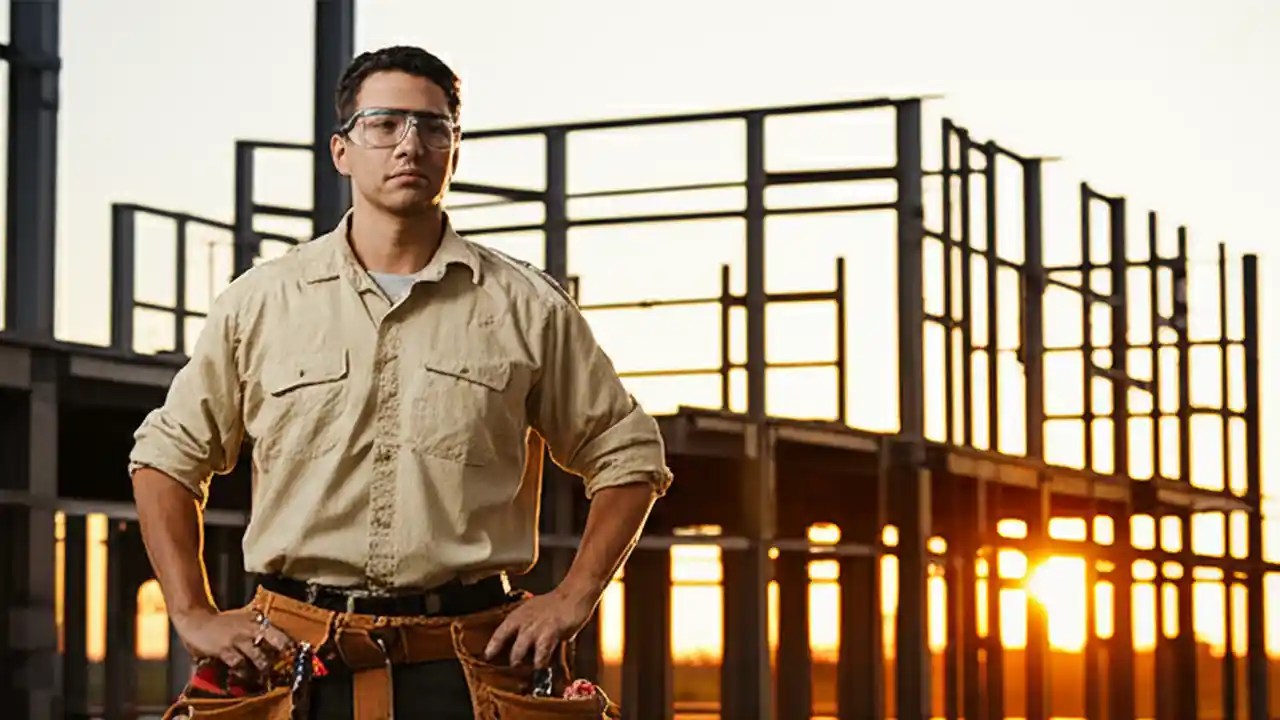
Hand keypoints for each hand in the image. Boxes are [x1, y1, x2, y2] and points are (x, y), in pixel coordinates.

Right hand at [171, 607, 295, 681]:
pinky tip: (246, 675)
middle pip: (275, 638)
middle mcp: (250, 627)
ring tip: (266, 673)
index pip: (277, 628)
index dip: (288, 640)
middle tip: (288, 659)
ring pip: (259, 656)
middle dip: (284, 649)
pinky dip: (244, 671)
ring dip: (264, 666)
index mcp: (255, 618)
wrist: (196, 620)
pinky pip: (239, 664)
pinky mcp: (225, 650)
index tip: (296, 648)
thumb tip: (275, 638)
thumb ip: (256, 626)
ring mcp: (238, 639)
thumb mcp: (242, 618)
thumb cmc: (222, 622)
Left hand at [484, 588, 596, 668]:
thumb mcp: (535, 612)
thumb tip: (527, 645)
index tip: (486, 657)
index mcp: (518, 616)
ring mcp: (534, 629)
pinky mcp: (549, 633)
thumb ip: (529, 627)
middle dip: (512, 661)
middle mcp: (523, 622)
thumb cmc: (556, 604)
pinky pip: (541, 655)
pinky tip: (542, 670)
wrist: (573, 594)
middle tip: (514, 669)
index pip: (499, 633)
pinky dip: (541, 664)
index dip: (492, 647)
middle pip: (510, 648)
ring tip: (527, 670)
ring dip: (521, 663)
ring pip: (519, 652)